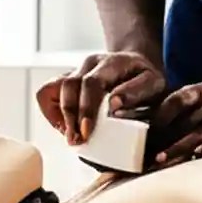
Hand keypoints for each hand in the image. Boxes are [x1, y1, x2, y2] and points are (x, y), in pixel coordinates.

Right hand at [35, 51, 165, 145]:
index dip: (86, 108)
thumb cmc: (145, 78)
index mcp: (112, 62)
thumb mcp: (154, 83)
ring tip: (71, 135)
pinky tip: (66, 124)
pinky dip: (52, 111)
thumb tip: (113, 105)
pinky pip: (47, 92)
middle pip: (69, 85)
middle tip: (77, 141)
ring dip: (58, 115)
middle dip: (70, 116)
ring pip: (53, 89)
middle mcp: (90, 62)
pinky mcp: (66, 78)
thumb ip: (137, 92)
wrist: (136, 65)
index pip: (91, 82)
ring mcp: (76, 69)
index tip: (86, 131)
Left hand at [149, 80, 201, 169]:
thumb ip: (198, 110)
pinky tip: (197, 157)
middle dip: (161, 140)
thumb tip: (162, 131)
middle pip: (181, 120)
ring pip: (198, 132)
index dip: (154, 120)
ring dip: (178, 148)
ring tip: (161, 162)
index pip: (172, 101)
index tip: (140, 138)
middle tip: (144, 158)